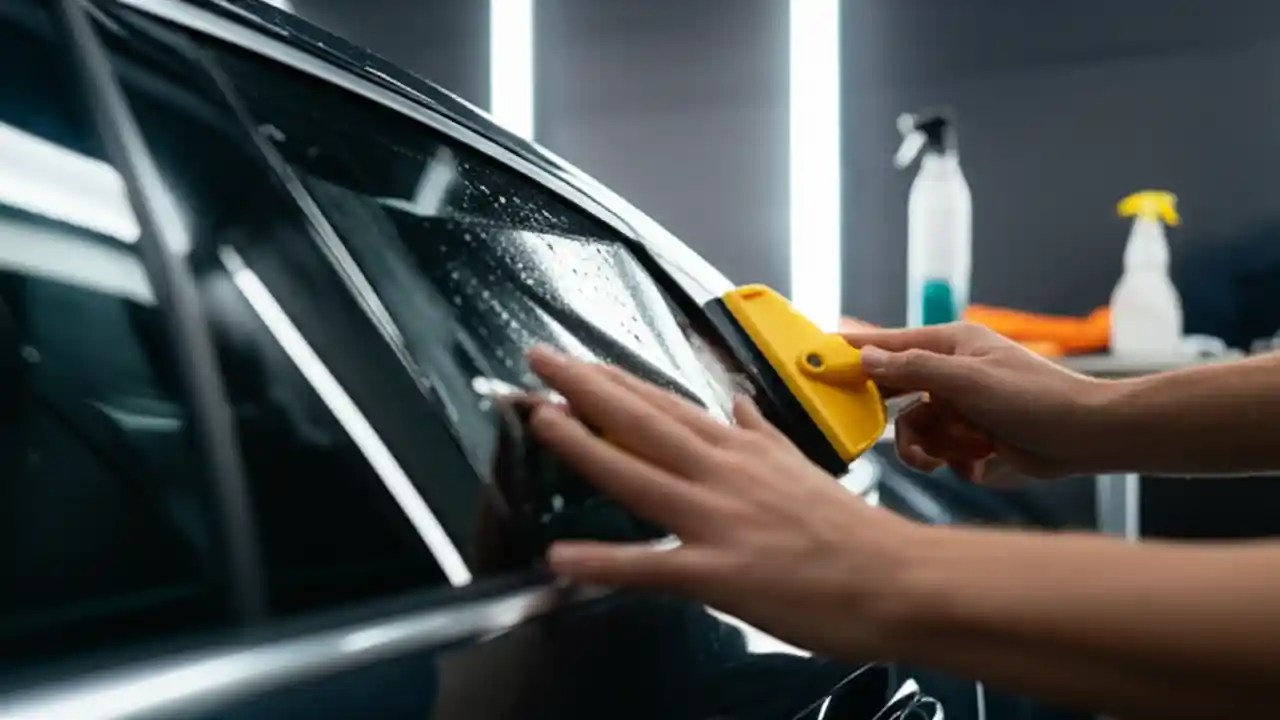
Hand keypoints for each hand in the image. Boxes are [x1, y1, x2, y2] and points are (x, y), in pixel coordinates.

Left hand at [525, 346, 921, 661]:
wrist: (896, 578)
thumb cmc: (850, 530)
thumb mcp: (799, 466)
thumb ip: (760, 435)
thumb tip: (736, 403)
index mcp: (739, 449)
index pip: (663, 403)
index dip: (611, 380)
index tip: (573, 361)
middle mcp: (722, 473)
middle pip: (642, 421)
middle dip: (583, 388)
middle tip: (537, 358)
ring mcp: (718, 519)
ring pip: (637, 474)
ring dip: (582, 447)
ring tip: (538, 420)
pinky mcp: (720, 572)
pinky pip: (652, 566)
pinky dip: (605, 563)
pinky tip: (562, 557)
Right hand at [843, 323, 1111, 481]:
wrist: (1084, 438)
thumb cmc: (1036, 398)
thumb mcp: (969, 379)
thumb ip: (913, 368)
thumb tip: (866, 357)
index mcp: (950, 345)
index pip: (888, 344)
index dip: (853, 351)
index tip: (818, 356)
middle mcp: (949, 373)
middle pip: (893, 392)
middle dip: (894, 417)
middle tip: (871, 426)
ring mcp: (957, 407)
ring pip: (911, 429)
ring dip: (925, 446)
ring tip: (945, 457)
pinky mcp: (967, 438)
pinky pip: (934, 450)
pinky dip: (949, 458)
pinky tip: (976, 459)